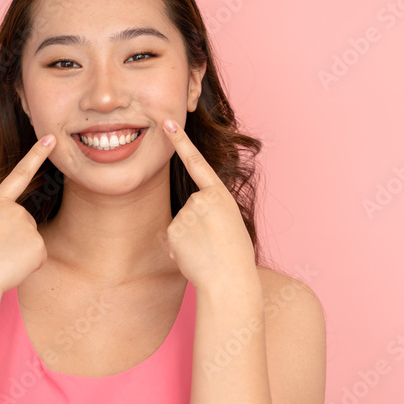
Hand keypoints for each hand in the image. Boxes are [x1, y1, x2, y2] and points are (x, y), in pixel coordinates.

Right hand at [0, 134, 55, 298]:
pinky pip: (38, 257)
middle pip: (25, 223)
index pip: (19, 175)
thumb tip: (23, 235)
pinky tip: (11, 267)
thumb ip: (0, 223)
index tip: (51, 138)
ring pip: (32, 242)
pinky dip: (28, 266)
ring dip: (19, 255)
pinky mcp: (38, 245)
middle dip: (15, 240)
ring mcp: (27, 226)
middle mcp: (13, 210)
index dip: (36, 155)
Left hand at [161, 119, 256, 291]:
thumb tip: (188, 222)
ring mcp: (186, 213)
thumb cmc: (235, 256)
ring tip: (208, 252)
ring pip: (181, 225)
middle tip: (215, 243)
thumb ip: (210, 214)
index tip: (168, 124)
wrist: (230, 280)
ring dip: (190, 240)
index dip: (181, 142)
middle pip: (190, 208)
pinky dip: (182, 250)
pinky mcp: (174, 229)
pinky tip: (196, 257)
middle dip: (197, 226)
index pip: (197, 163)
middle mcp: (201, 199)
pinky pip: (174, 239)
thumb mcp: (230, 225)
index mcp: (220, 195)